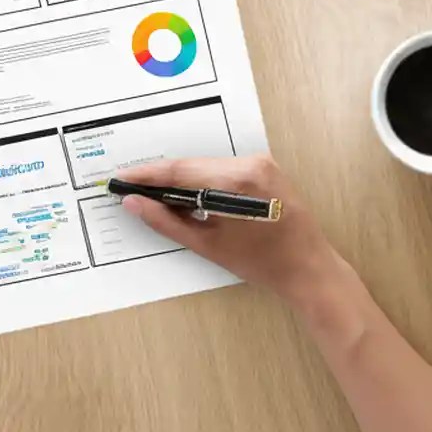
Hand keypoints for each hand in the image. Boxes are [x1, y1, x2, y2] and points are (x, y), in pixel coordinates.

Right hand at [118, 155, 341, 303]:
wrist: (309, 268)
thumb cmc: (262, 263)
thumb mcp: (207, 245)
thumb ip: (166, 221)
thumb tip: (135, 204)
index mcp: (236, 181)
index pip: (179, 170)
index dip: (146, 175)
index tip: (122, 180)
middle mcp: (250, 164)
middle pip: (191, 165)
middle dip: (161, 178)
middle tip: (134, 191)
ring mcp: (260, 163)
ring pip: (206, 166)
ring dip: (182, 180)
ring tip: (159, 198)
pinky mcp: (265, 168)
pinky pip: (223, 169)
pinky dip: (203, 180)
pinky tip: (190, 197)